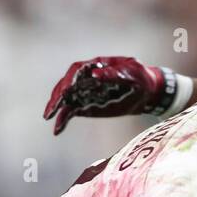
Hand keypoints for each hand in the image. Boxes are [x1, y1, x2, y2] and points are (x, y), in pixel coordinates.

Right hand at [43, 56, 166, 134]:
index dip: (70, 79)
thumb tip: (94, 75)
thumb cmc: (140, 77)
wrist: (147, 92)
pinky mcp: (86, 106)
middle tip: (51, 109)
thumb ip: (114, 73)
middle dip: (58, 96)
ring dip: (56, 108)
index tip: (67, 90)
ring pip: (65, 99)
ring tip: (49, 118)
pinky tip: (57, 130)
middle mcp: (86, 78)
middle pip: (66, 84)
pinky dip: (63, 120)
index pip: (77, 70)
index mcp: (96, 65)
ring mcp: (85, 92)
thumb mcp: (132, 73)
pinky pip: (71, 112)